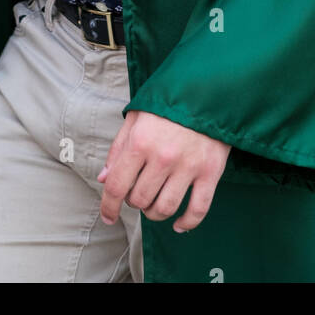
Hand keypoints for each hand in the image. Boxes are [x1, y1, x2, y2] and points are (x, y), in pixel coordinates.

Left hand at [97, 110, 230, 232]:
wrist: (208, 89)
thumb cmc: (168, 103)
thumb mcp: (136, 118)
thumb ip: (118, 149)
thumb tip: (103, 179)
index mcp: (140, 141)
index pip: (116, 185)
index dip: (108, 207)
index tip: (108, 217)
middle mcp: (163, 156)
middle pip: (139, 199)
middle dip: (134, 202)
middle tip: (138, 193)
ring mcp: (188, 166)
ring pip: (165, 208)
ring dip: (155, 213)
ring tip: (154, 205)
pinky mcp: (211, 172)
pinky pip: (198, 209)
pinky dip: (187, 223)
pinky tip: (178, 224)